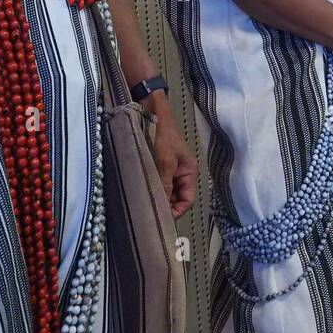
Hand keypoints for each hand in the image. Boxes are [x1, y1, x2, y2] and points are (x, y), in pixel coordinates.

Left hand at [144, 91, 197, 218]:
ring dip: (158, 197)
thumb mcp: (164, 161)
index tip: (163, 218)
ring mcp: (171, 171)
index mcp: (189, 172)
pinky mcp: (160, 167)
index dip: (177, 211)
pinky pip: (159, 183)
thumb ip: (165, 184)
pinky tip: (143, 192)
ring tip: (145, 203)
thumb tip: (162, 207)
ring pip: (167, 192)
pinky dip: (153, 189)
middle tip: (151, 213)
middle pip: (177, 198)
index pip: (188, 200)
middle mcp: (182, 174)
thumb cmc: (164, 134)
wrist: (154, 114)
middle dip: (166, 206)